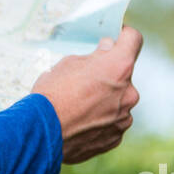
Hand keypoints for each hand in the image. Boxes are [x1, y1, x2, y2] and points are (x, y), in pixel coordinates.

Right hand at [32, 25, 142, 163]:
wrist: (40, 134)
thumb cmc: (51, 94)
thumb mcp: (68, 64)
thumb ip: (94, 57)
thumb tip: (107, 50)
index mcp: (119, 67)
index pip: (134, 40)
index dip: (123, 36)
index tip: (116, 39)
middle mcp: (129, 92)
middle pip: (124, 75)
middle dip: (108, 75)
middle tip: (85, 80)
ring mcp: (124, 117)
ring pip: (119, 100)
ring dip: (105, 99)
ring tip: (79, 106)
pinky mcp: (116, 137)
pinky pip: (112, 122)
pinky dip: (100, 120)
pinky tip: (80, 121)